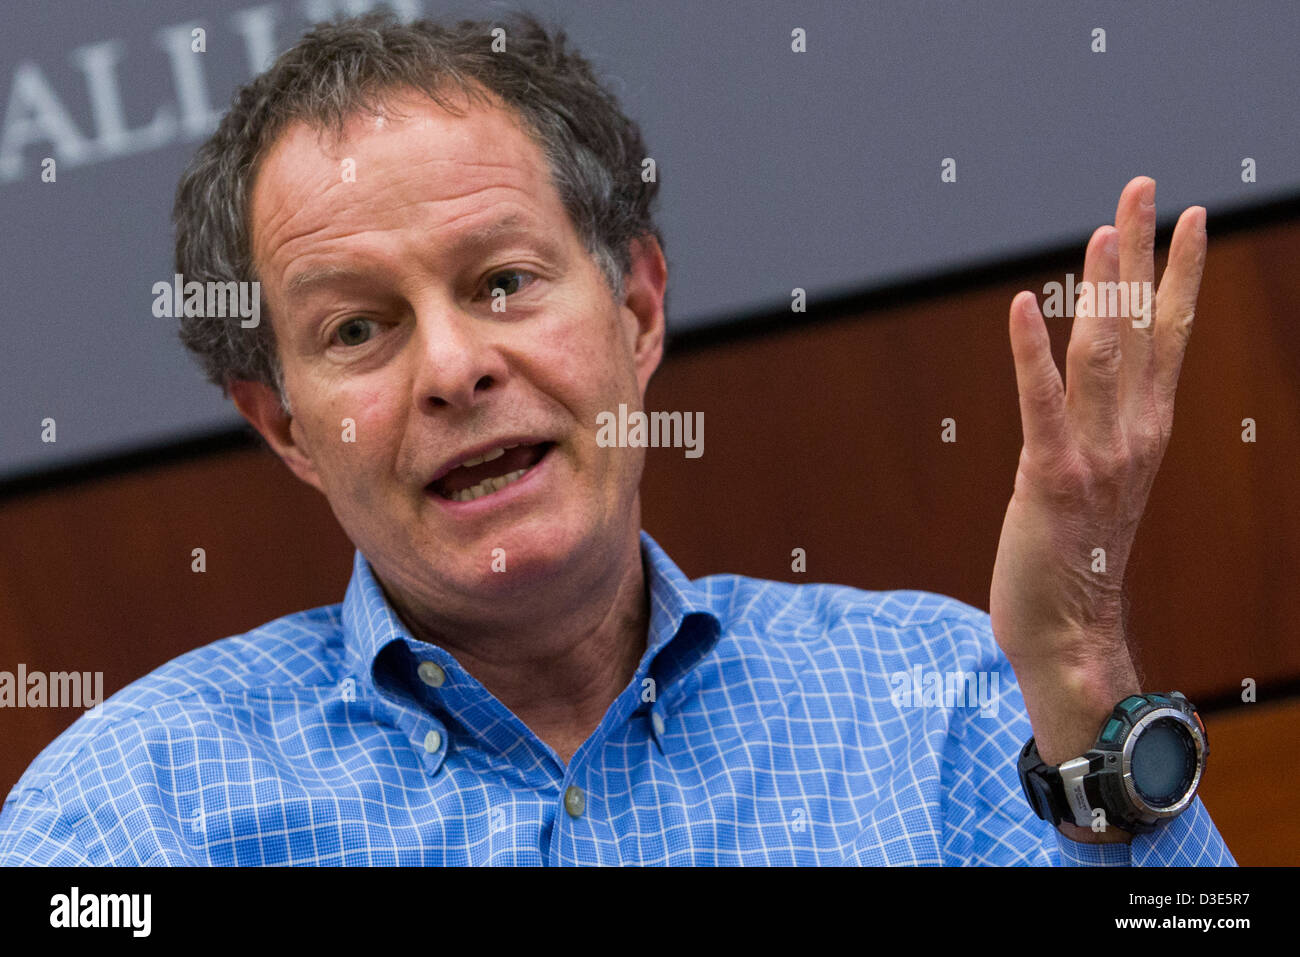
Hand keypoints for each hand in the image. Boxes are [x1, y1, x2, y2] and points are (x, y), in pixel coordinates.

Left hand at [989, 177, 1206, 818]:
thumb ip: (1096, 431)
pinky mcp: (1052, 477)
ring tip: (1104, 225)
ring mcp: (1097, 455)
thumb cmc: (1074, 560)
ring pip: (1104, 353)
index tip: (1189, 219)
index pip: (1169, 338)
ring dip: (1103, 286)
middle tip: (1144, 186)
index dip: (1179, 275)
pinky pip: (1043, 403)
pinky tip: (1026, 303)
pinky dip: (1032, 352)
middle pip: (1142, 327)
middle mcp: (1133, 436)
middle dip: (1144, 253)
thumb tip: (1078, 388)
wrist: (1069, 634)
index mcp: (1146, 433)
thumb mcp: (1096, 483)